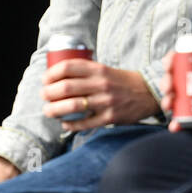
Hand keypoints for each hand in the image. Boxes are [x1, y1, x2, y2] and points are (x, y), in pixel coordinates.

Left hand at [41, 59, 157, 131]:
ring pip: (72, 106)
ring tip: (48, 111)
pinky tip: (64, 124)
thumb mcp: (105, 69)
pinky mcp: (110, 117)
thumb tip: (58, 77)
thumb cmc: (121, 81)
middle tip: (44, 96)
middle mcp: (101, 84)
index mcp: (98, 69)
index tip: (45, 79)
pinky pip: (85, 123)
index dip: (51, 73)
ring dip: (55, 110)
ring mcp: (106, 101)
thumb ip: (86, 71)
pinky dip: (71, 125)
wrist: (148, 92)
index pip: (68, 67)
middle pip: (66, 87)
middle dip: (49, 93)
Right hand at [158, 52, 191, 130]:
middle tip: (169, 90)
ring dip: (169, 101)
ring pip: (178, 98)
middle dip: (166, 84)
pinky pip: (188, 116)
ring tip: (169, 106)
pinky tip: (175, 127)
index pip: (183, 58)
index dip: (171, 60)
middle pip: (175, 79)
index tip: (167, 66)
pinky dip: (180, 122)